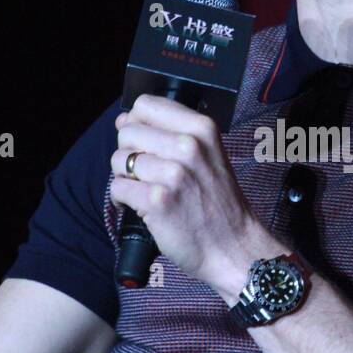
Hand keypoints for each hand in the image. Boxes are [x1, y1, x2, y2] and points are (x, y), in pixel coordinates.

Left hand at [110, 95, 283, 298]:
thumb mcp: (208, 155)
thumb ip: (169, 133)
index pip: (145, 105)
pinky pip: (118, 188)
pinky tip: (141, 207)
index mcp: (201, 128)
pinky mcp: (158, 201)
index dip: (137, 123)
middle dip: (129, 153)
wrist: (235, 247)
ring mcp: (173, 173)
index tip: (144, 143)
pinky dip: (123, 201)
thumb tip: (123, 120)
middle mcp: (189, 146)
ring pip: (119, 160)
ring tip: (147, 191)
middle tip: (148, 174)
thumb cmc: (219, 203)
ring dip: (126, 178)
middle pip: (127, 132)